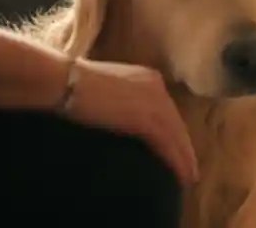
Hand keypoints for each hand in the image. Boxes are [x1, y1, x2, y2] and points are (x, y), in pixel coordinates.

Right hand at [62, 58, 198, 185]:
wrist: (65, 82)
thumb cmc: (75, 85)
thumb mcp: (110, 89)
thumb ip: (124, 99)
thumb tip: (126, 118)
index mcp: (149, 78)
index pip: (167, 109)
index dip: (175, 130)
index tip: (179, 147)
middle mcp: (157, 87)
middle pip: (176, 122)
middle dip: (184, 146)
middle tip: (190, 167)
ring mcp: (153, 102)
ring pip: (176, 135)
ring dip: (184, 158)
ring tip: (188, 176)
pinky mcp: (145, 119)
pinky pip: (167, 143)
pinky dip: (175, 160)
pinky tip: (179, 174)